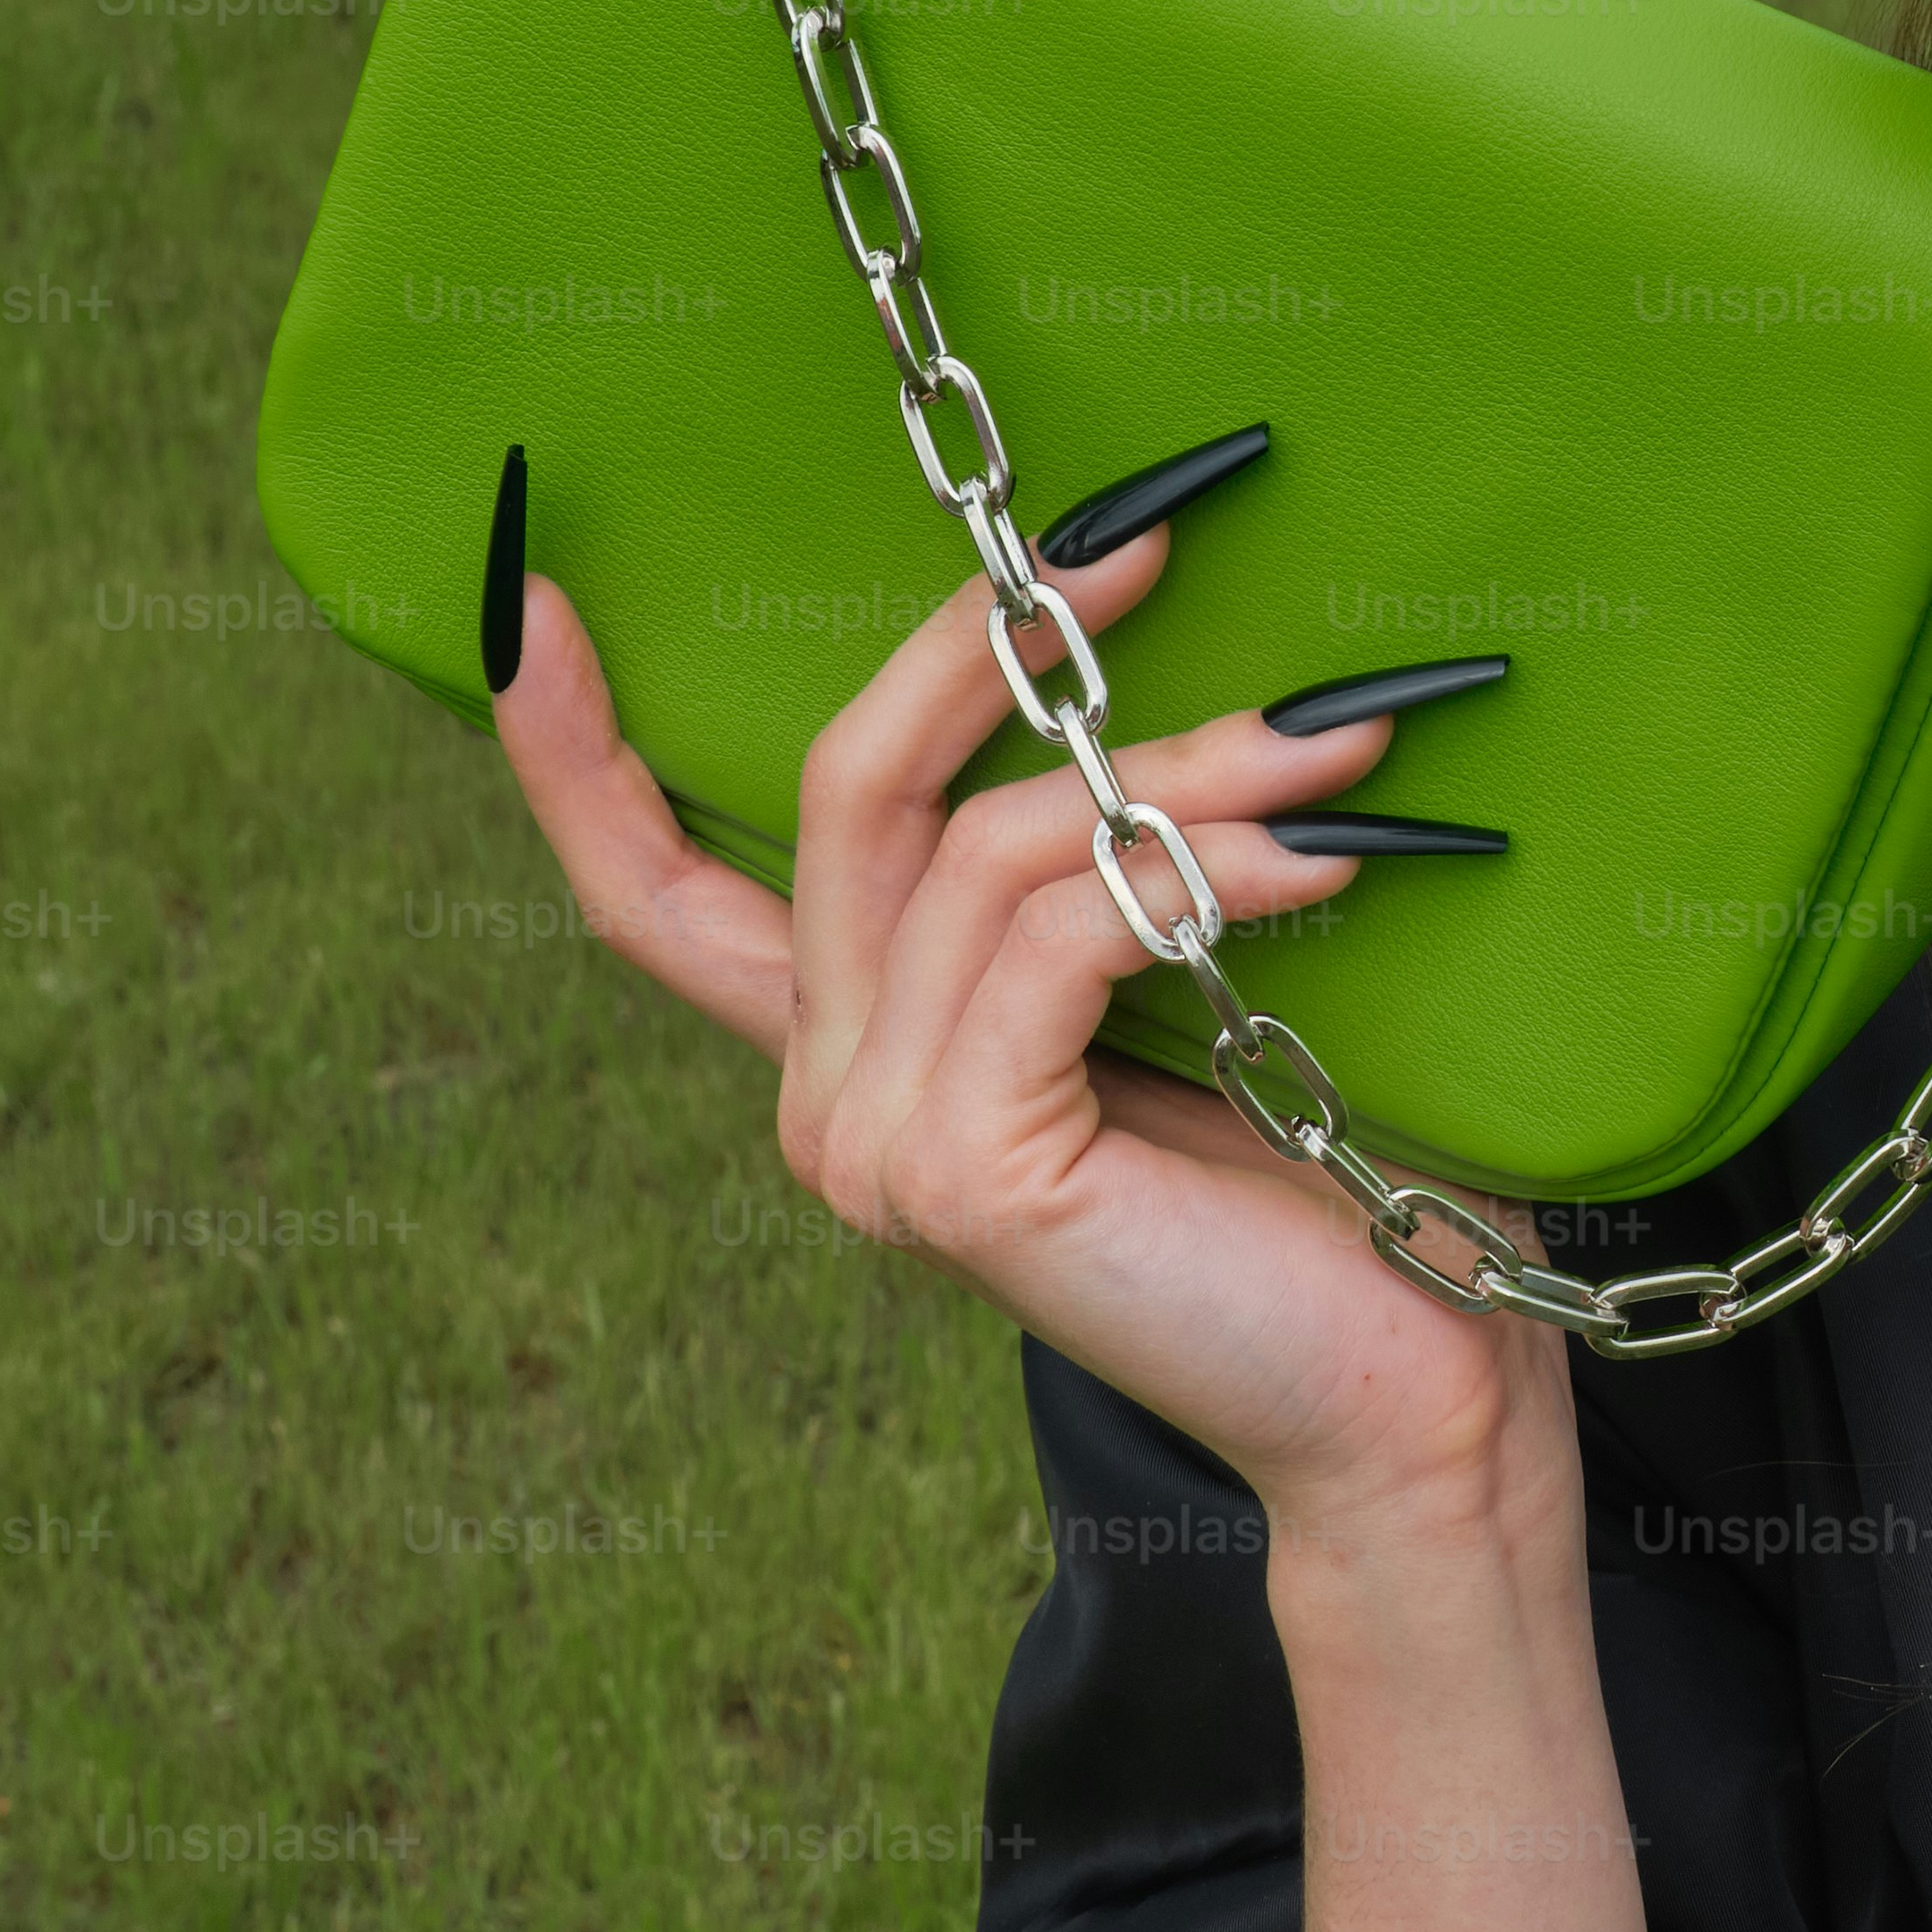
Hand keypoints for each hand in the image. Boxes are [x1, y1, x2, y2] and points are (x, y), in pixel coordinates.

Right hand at [488, 523, 1567, 1531]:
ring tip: (1335, 744)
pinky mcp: (962, 1172)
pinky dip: (1194, 870)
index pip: (658, 896)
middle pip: (847, 796)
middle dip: (979, 648)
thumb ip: (1081, 871)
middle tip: (1130, 547)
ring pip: (988, 847)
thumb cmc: (1308, 1172)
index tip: (532, 595)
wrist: (1399, 1384)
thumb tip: (1108, 647)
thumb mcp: (1157, 984)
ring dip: (1175, 768)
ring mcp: (875, 1146)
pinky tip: (1323, 860)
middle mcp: (827, 1100)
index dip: (574, 753)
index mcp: (848, 1049)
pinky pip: (1058, 935)